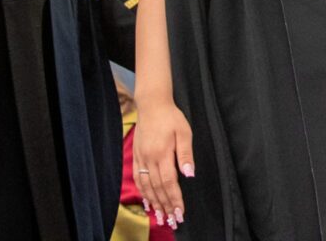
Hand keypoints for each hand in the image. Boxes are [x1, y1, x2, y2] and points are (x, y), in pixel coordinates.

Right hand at [132, 99, 193, 228]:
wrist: (152, 105)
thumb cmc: (171, 117)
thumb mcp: (184, 132)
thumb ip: (185, 154)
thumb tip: (189, 174)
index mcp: (162, 154)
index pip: (169, 183)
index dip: (174, 199)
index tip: (180, 212)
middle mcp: (149, 159)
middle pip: (157, 188)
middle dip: (165, 206)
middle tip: (172, 221)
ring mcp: (141, 158)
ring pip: (146, 186)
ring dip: (154, 202)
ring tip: (160, 216)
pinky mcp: (136, 156)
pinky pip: (138, 178)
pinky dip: (143, 192)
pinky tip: (147, 201)